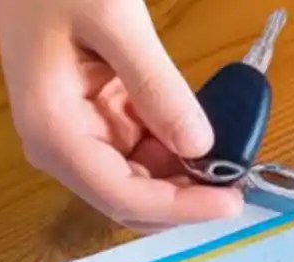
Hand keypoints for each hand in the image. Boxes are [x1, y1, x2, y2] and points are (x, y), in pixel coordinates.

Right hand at [0, 0, 242, 232]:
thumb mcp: (114, 20)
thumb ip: (156, 84)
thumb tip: (198, 145)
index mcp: (54, 131)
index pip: (123, 196)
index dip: (181, 208)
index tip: (231, 202)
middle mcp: (59, 148)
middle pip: (131, 201)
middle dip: (185, 200)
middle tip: (239, 181)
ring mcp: (75, 138)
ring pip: (139, 183)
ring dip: (183, 180)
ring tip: (230, 159)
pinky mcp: (93, 122)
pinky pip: (139, 154)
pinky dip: (174, 153)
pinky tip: (205, 138)